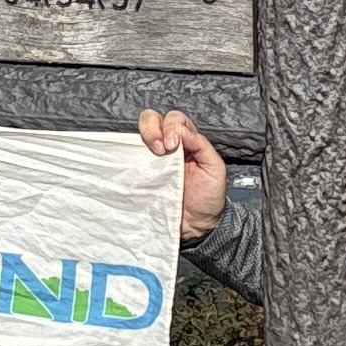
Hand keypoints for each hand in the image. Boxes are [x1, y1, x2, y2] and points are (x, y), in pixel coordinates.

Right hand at [139, 111, 227, 236]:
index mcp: (187, 141)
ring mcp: (152, 160)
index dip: (172, 125)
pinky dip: (130, 154)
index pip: (175, 119)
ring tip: (152, 154)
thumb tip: (182, 130)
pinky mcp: (141, 174)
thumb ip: (202, 146)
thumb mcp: (215, 169)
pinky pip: (130, 157)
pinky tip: (138, 165)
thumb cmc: (208, 197)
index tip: (173, 144)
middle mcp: (168, 146)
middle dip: (152, 128)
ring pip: (139, 134)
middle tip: (160, 149)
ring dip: (144, 137)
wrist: (196, 226)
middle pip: (153, 119)